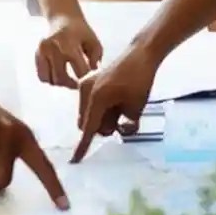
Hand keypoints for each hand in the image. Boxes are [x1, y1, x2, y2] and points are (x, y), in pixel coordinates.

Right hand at [35, 14, 103, 87]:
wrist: (62, 18)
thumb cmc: (80, 32)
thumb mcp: (93, 40)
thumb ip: (96, 57)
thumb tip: (93, 71)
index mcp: (69, 43)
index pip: (79, 71)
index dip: (86, 78)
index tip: (90, 78)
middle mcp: (53, 47)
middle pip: (61, 78)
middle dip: (72, 84)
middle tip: (78, 83)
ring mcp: (42, 51)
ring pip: (49, 79)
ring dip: (60, 83)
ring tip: (69, 79)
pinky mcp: (36, 54)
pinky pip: (42, 76)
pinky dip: (50, 79)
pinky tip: (59, 74)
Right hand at [71, 45, 160, 162]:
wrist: (140, 55)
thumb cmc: (140, 79)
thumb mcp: (137, 106)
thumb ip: (127, 125)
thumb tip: (120, 131)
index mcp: (97, 98)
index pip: (89, 128)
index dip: (83, 146)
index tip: (75, 160)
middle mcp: (86, 91)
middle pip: (86, 123)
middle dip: (101, 127)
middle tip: (121, 120)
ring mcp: (85, 85)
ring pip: (88, 113)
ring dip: (101, 117)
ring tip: (120, 107)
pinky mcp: (88, 81)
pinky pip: (89, 103)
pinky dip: (100, 108)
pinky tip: (116, 100)